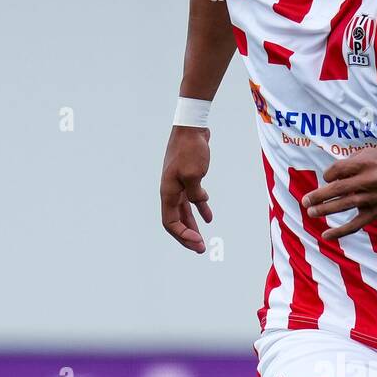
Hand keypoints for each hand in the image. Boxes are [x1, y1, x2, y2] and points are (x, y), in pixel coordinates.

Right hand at [160, 127, 212, 252]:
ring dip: (192, 225)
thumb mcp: (194, 174)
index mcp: (168, 192)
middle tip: (201, 249)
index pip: (171, 223)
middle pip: (176, 221)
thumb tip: (199, 202)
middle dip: (187, 236)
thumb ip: (195, 193)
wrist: (192, 126)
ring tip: (202, 239)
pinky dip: (200, 208)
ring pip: (184, 211)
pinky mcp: (188, 178)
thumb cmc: (190, 149)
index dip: (183, 236)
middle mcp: (170, 191)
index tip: (199, 243)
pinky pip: (192, 199)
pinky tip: (209, 216)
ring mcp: (178, 184)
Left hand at [303, 154, 376, 239]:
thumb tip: (328, 175)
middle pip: (339, 188)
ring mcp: (373, 198)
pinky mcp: (376, 213)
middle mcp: (370, 180)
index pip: (339, 169)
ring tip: (311, 212)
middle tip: (305, 201)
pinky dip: (341, 231)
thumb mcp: (370, 155)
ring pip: (346, 205)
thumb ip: (349, 161)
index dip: (328, 174)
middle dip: (320, 195)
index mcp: (366, 163)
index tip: (327, 179)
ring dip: (326, 210)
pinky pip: (356, 224)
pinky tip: (326, 235)